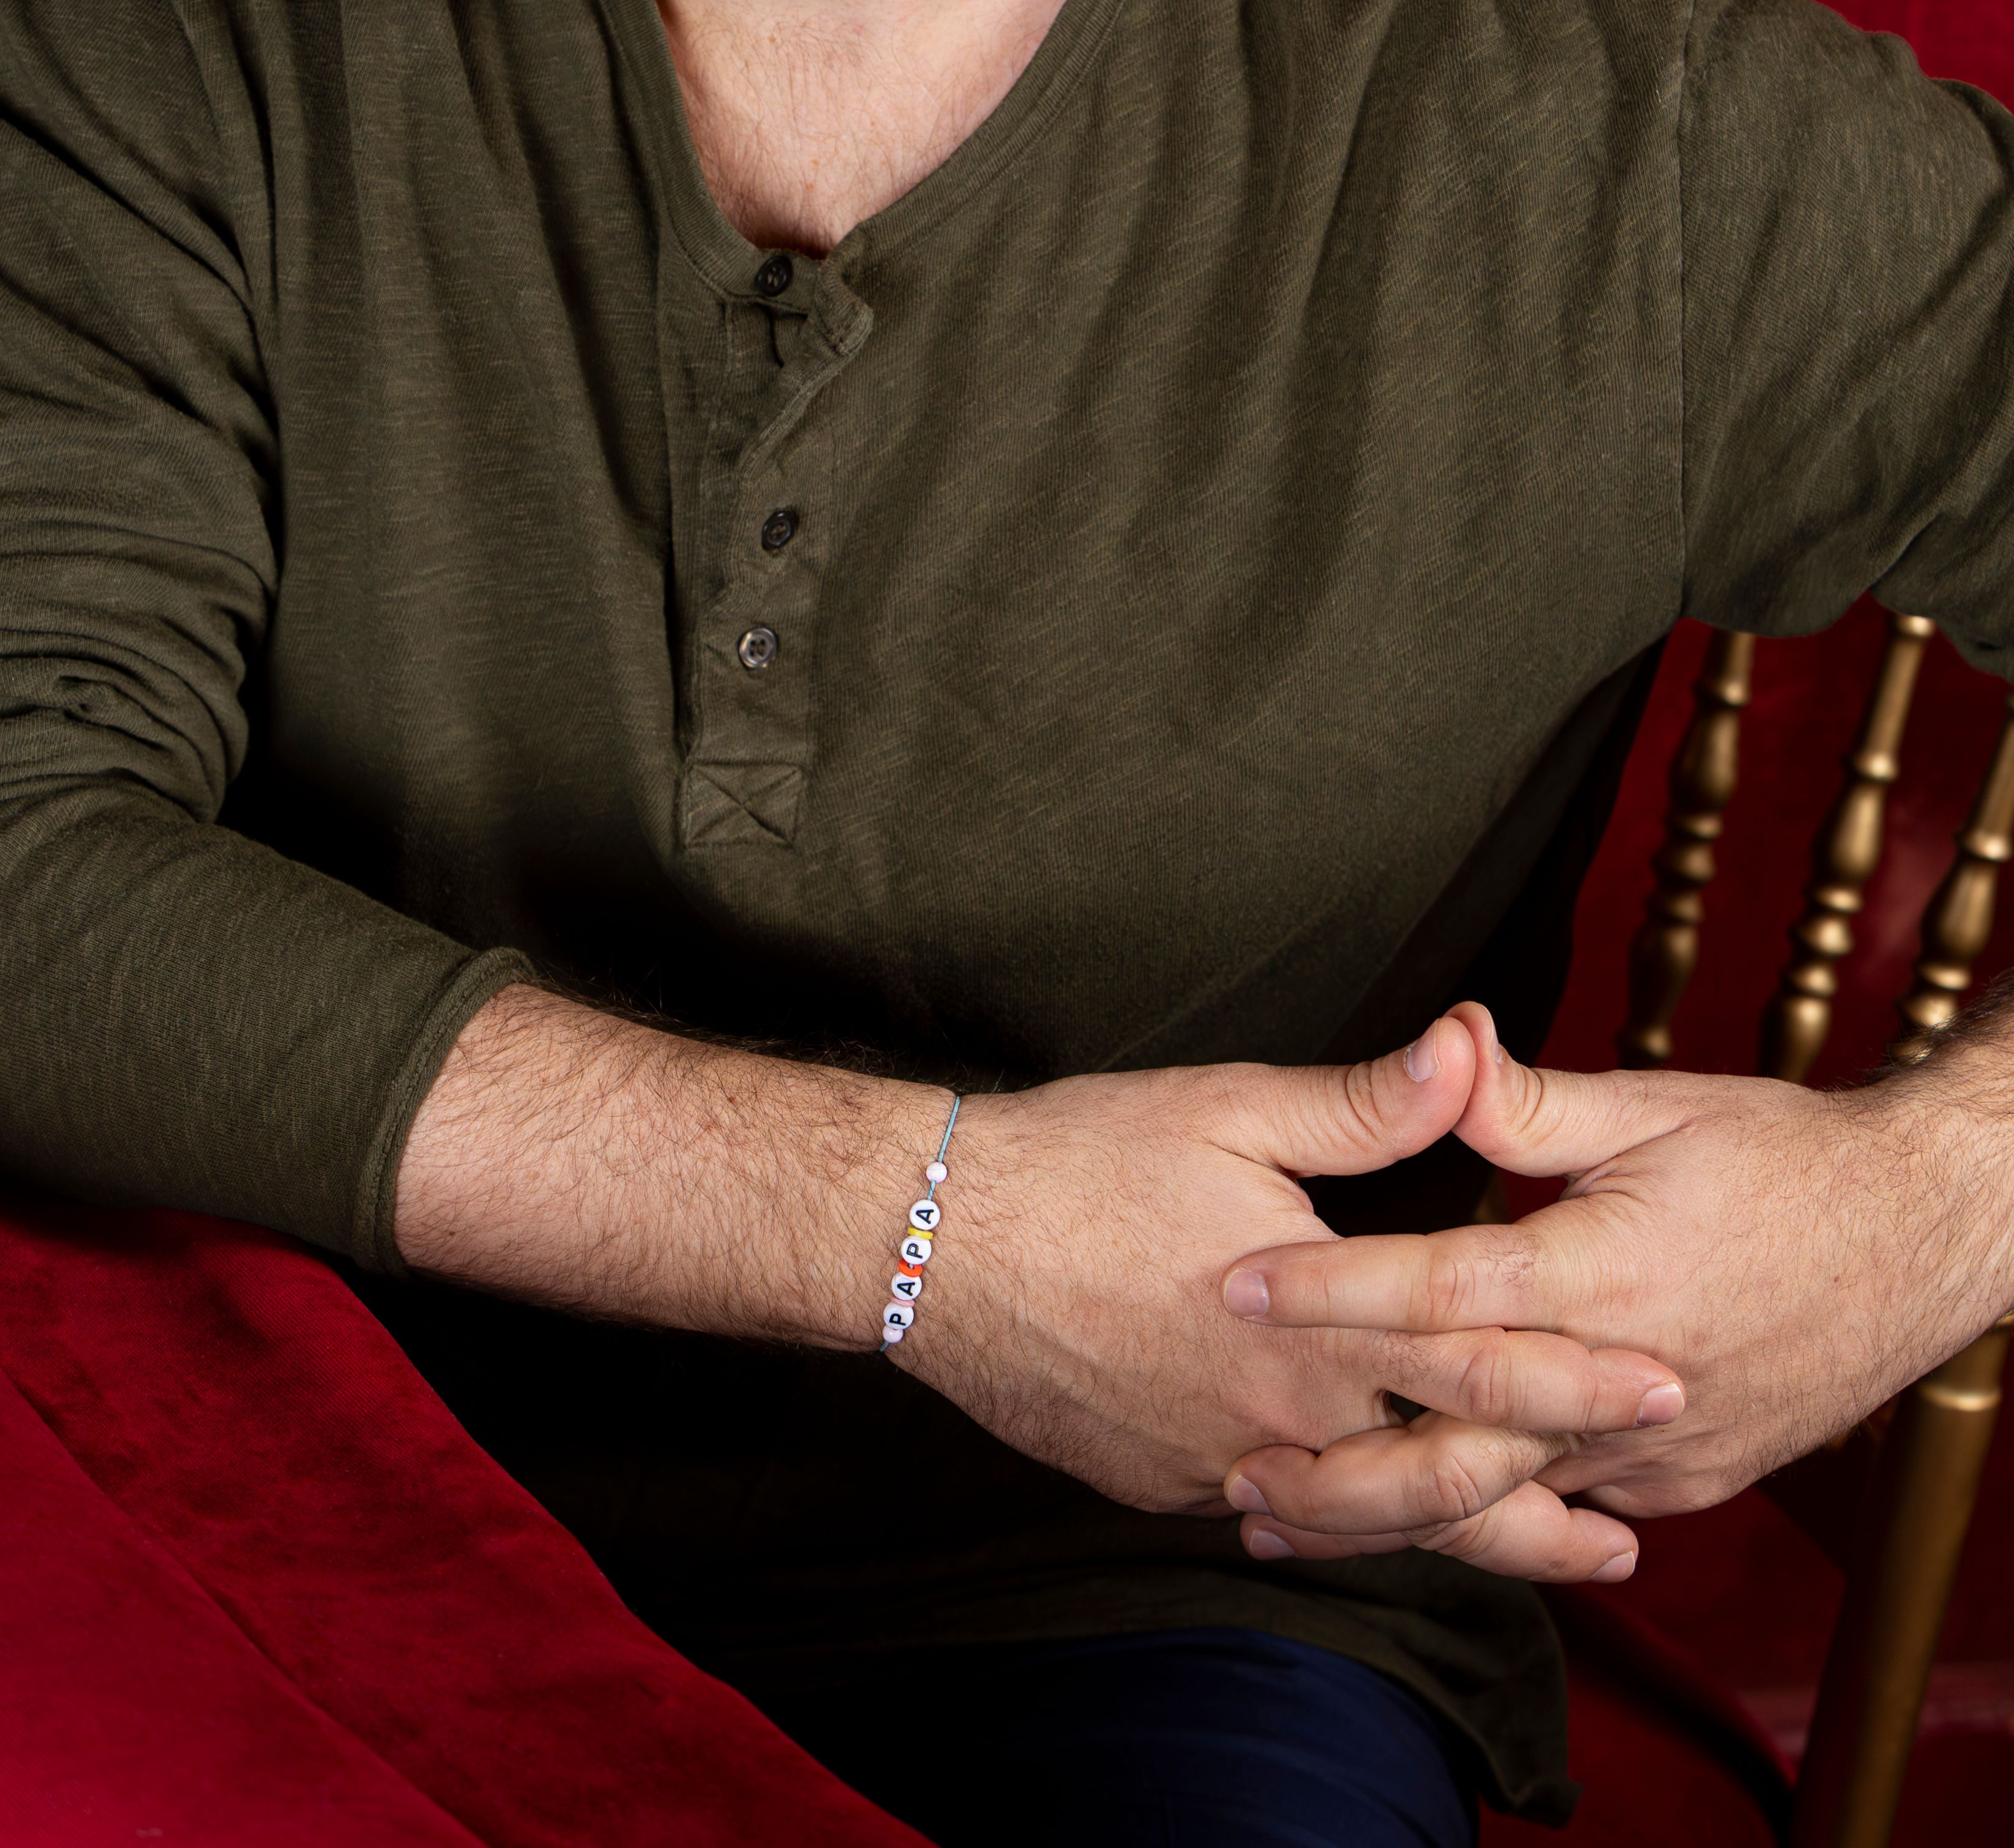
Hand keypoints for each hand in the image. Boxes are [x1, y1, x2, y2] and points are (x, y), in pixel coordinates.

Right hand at [904, 1013, 1679, 1579]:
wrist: (933, 1240)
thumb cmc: (1082, 1158)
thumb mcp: (1233, 1105)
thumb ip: (1367, 1101)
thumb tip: (1472, 1042)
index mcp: (1316, 1322)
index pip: (1481, 1359)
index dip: (1582, 1378)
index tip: (1667, 1389)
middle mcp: (1281, 1415)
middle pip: (1445, 1487)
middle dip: (1550, 1510)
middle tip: (1634, 1534)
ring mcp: (1218, 1463)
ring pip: (1367, 1526)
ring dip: (1467, 1544)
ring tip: (1546, 1559)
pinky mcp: (1164, 1484)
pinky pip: (1278, 1519)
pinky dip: (1348, 1532)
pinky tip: (1380, 1528)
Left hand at [1217, 1001, 2013, 1575]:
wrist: (1916, 1242)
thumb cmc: (1781, 1160)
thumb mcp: (1654, 1105)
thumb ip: (1528, 1099)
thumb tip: (1442, 1038)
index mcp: (1602, 1272)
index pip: (1438, 1289)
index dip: (1332, 1288)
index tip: (1236, 1281)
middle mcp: (1622, 1379)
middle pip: (1456, 1446)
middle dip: (1338, 1469)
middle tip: (1233, 1472)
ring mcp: (1657, 1448)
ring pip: (1503, 1502)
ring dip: (1392, 1517)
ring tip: (1286, 1520)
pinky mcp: (1683, 1481)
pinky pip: (1565, 1511)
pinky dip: (1483, 1525)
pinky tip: (1410, 1527)